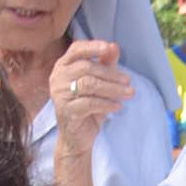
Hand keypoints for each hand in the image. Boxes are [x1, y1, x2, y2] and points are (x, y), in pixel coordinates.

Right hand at [49, 38, 135, 161]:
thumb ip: (105, 63)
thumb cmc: (87, 108)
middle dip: (110, 74)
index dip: (93, 46)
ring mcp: (60, 95)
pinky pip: (90, 103)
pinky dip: (107, 103)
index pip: (76, 49)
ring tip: (128, 93)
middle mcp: (58, 78)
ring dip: (112, 88)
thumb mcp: (100, 83)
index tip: (109, 48)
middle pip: (87, 68)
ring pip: (89, 84)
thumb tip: (114, 46)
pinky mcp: (66, 111)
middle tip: (128, 81)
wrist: (76, 139)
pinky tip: (118, 106)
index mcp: (63, 67)